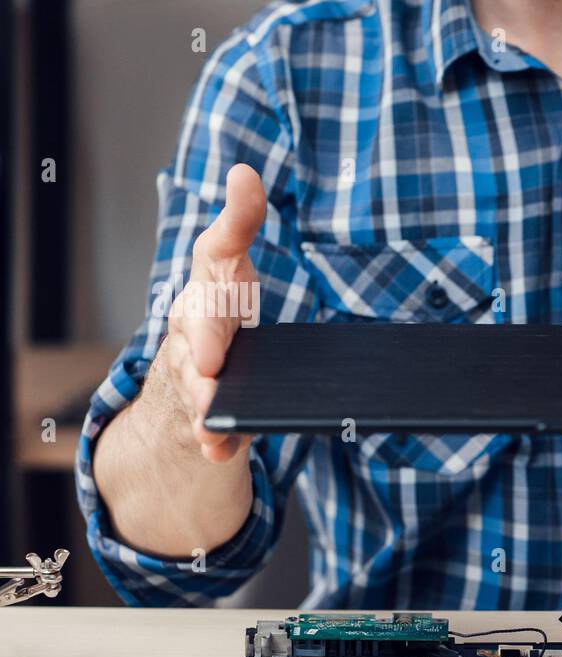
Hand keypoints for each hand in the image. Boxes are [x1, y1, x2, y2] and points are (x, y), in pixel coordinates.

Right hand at [159, 163, 266, 461]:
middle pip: (195, 345)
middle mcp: (189, 335)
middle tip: (209, 369)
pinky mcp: (205, 411)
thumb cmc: (220, 302)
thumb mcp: (230, 262)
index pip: (209, 283)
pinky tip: (221, 451)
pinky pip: (207, 429)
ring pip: (195, 391)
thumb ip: (239, 220)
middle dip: (200, 358)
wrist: (198, 363)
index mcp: (205, 293)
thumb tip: (244, 172)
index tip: (211, 331)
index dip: (209, 306)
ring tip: (212, 423)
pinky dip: (214, 442)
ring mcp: (193, 376)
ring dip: (204, 407)